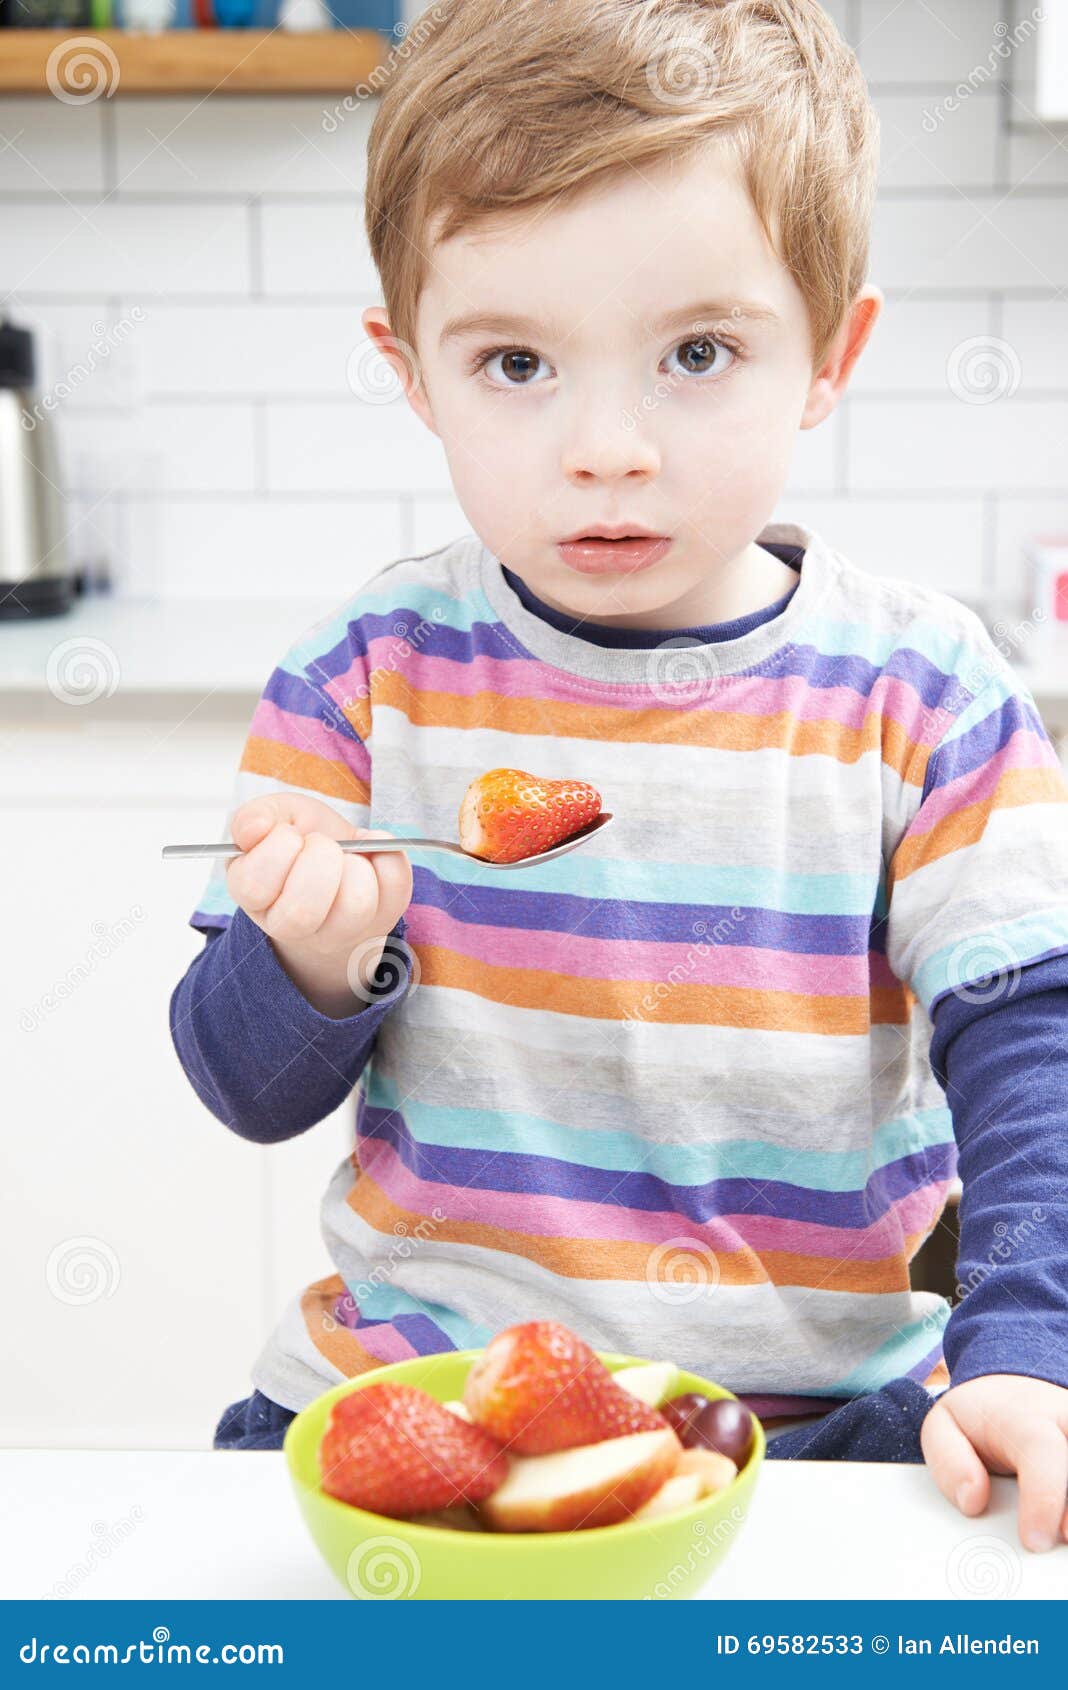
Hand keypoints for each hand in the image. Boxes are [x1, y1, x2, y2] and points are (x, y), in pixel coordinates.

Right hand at [226, 792, 413, 1016]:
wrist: (337, 863)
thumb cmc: (301, 840)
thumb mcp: (274, 818)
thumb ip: (257, 815)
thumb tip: (255, 828)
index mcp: (253, 897)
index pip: (256, 884)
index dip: (281, 846)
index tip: (291, 835)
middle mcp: (289, 927)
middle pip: (303, 910)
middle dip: (321, 858)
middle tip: (323, 845)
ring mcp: (338, 934)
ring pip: (355, 906)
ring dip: (357, 863)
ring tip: (348, 855)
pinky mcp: (381, 923)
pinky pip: (396, 888)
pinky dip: (389, 856)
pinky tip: (373, 854)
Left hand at [921, 1373, 1067, 1551]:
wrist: (1010, 1390)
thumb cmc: (981, 1416)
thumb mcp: (945, 1425)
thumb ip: (950, 1461)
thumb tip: (973, 1501)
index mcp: (1025, 1418)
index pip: (1042, 1451)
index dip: (1044, 1498)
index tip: (1034, 1539)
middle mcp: (1067, 1422)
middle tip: (1066, 1540)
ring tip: (1067, 1541)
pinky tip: (1067, 1525)